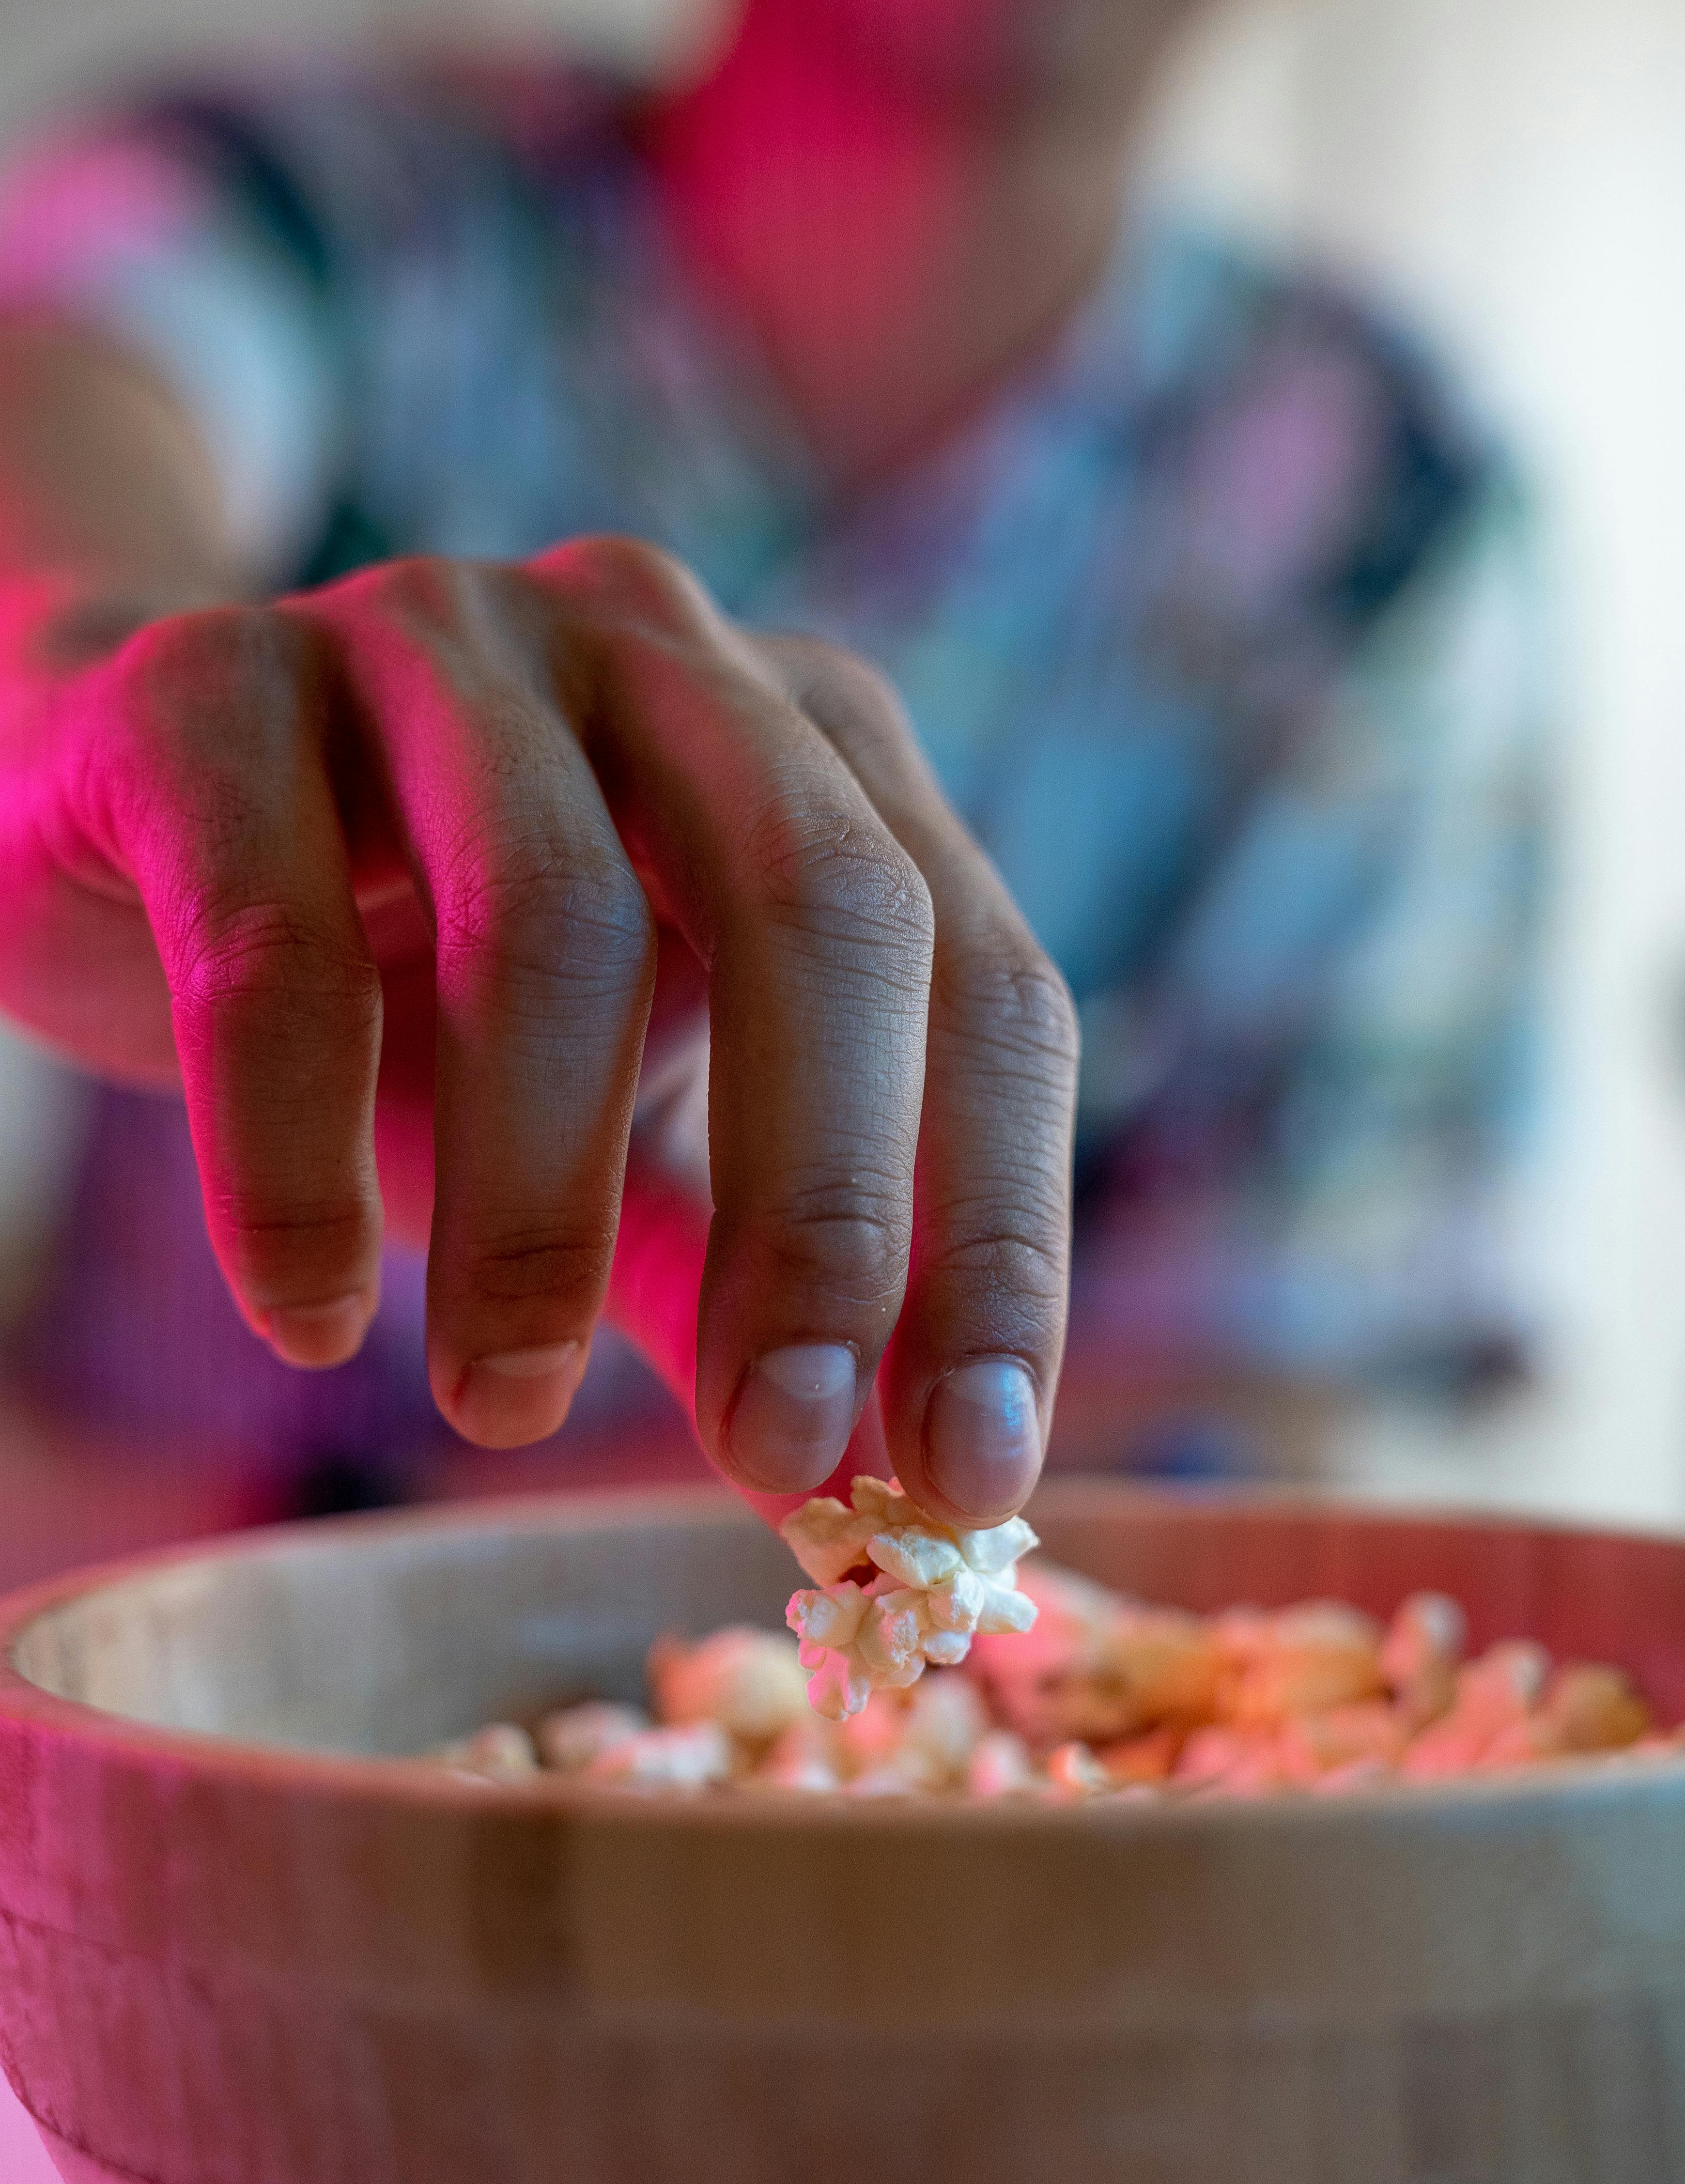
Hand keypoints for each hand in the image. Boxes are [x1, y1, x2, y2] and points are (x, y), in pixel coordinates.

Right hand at [0, 538, 1077, 1523]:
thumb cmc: (426, 995)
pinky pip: (278, 953)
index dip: (999, 1244)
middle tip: (772, 1448)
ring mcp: (443, 639)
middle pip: (826, 913)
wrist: (137, 817)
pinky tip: (311, 1317)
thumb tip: (868, 1495)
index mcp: (819, 756)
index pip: (991, 995)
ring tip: (501, 1404)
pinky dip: (299, 1163)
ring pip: (545, 929)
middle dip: (822, 1216)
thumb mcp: (625, 1133)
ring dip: (540, 1216)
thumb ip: (740, 1275)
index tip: (966, 1478)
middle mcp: (666, 656)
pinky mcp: (216, 691)